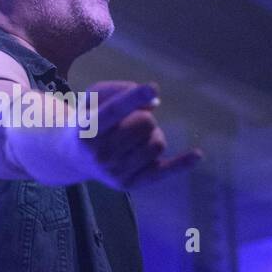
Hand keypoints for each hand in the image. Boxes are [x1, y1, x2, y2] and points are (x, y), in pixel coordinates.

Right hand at [81, 81, 203, 189]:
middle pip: (144, 124)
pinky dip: (181, 164)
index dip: (134, 98)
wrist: (73, 156)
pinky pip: (163, 171)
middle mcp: (100, 154)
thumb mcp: (93, 97)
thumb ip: (119, 90)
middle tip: (131, 120)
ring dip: (153, 134)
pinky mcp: (130, 184)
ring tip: (136, 136)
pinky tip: (197, 155)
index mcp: (88, 128)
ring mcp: (115, 172)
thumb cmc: (88, 118)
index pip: (115, 110)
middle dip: (144, 116)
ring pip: (157, 144)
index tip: (152, 87)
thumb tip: (154, 104)